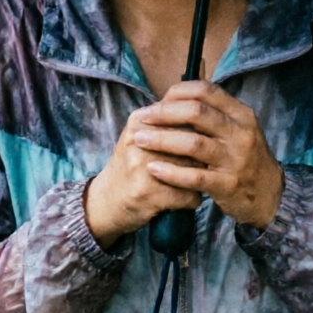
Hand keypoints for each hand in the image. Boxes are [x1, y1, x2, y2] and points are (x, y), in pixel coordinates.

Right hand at [84, 106, 200, 248]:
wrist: (106, 201)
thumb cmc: (132, 167)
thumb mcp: (142, 136)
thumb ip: (169, 122)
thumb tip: (206, 111)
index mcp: (140, 121)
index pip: (188, 120)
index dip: (200, 136)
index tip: (195, 148)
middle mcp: (140, 140)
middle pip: (194, 144)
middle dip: (202, 159)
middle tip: (196, 169)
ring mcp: (142, 166)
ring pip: (195, 169)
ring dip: (199, 180)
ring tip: (188, 183)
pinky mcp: (148, 192)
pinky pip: (190, 195)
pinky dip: (191, 200)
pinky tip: (182, 199)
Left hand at [131, 81, 283, 229]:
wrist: (270, 196)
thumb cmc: (245, 158)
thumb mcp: (238, 129)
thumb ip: (212, 112)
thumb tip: (175, 94)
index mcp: (241, 114)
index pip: (206, 91)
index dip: (177, 93)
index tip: (157, 101)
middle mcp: (241, 133)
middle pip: (197, 113)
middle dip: (163, 113)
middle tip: (141, 118)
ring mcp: (236, 160)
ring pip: (193, 143)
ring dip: (162, 140)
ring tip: (138, 139)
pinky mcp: (228, 185)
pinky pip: (195, 177)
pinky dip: (171, 172)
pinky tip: (153, 169)